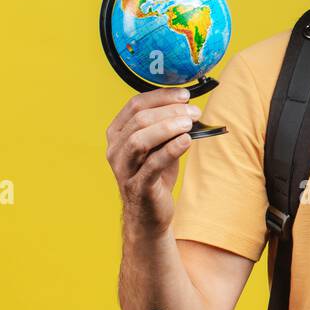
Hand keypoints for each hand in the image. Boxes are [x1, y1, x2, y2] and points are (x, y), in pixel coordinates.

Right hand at [105, 88, 200, 236]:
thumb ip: (167, 127)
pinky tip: (187, 140)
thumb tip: (188, 107)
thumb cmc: (154, 176)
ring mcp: (123, 168)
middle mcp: (116, 149)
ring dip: (167, 127)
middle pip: (139, 119)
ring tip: (189, 123)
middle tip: (194, 111)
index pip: (135, 104)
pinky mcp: (138, 186)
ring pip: (140, 139)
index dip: (161, 96)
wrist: (148, 214)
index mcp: (117, 134)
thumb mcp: (159, 147)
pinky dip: (171, 149)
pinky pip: (152, 164)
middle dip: (170, 111)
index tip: (185, 95)